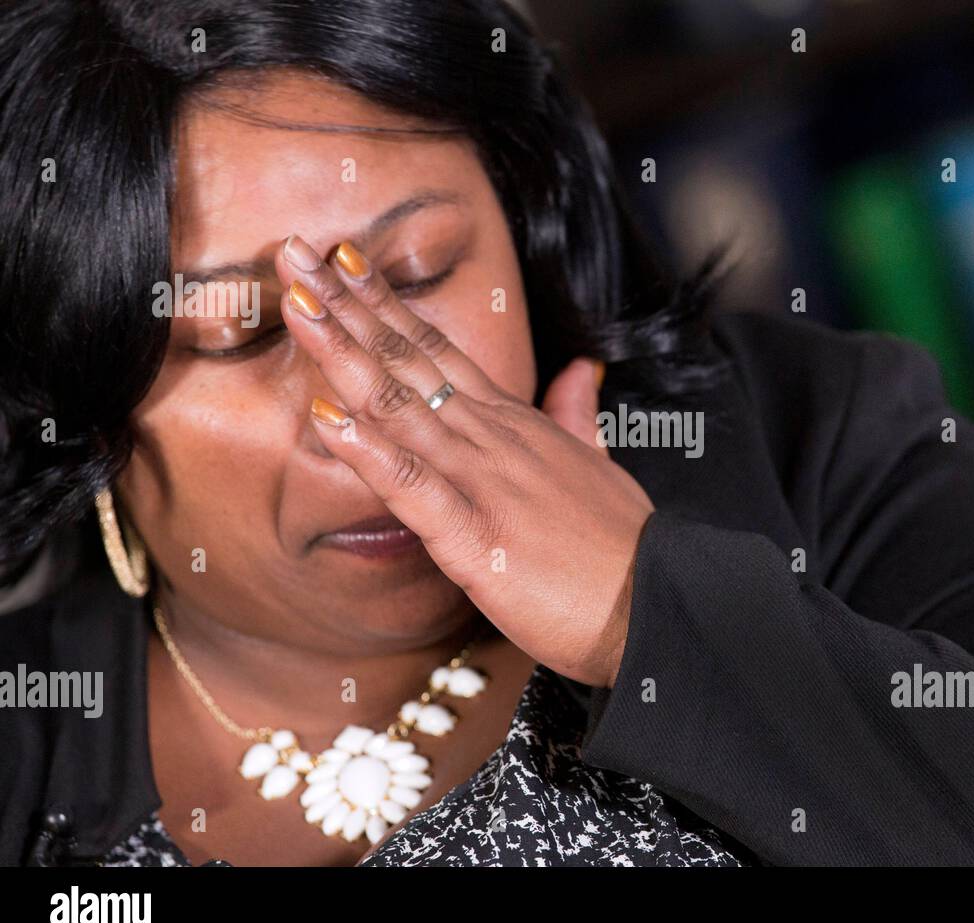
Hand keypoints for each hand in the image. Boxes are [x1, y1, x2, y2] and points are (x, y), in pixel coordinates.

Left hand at [275, 234, 653, 687]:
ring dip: (344, 354)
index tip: (345, 261)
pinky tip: (327, 416)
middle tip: (296, 253)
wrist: (658, 601)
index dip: (387, 305)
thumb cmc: (622, 545)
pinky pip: (413, 486)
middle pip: (409, 361)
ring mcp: (483, 482)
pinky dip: (368, 450)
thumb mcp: (600, 463)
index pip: (439, 351)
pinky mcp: (476, 535)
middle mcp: (492, 439)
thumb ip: (579, 412)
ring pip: (401, 407)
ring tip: (296, 307)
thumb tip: (582, 369)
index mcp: (515, 426)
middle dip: (347, 306)